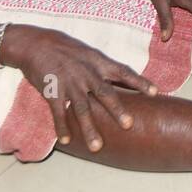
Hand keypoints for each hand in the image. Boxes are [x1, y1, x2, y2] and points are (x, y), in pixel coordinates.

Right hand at [0, 25, 156, 151]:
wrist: (36, 43)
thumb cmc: (66, 49)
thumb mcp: (90, 53)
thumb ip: (105, 68)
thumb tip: (124, 79)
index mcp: (99, 63)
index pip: (124, 72)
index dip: (140, 82)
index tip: (155, 92)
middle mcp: (87, 73)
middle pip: (105, 93)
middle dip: (117, 110)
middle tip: (129, 125)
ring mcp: (69, 83)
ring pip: (81, 109)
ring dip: (89, 129)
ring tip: (97, 148)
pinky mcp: (52, 91)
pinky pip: (58, 112)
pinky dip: (61, 127)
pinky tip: (66, 141)